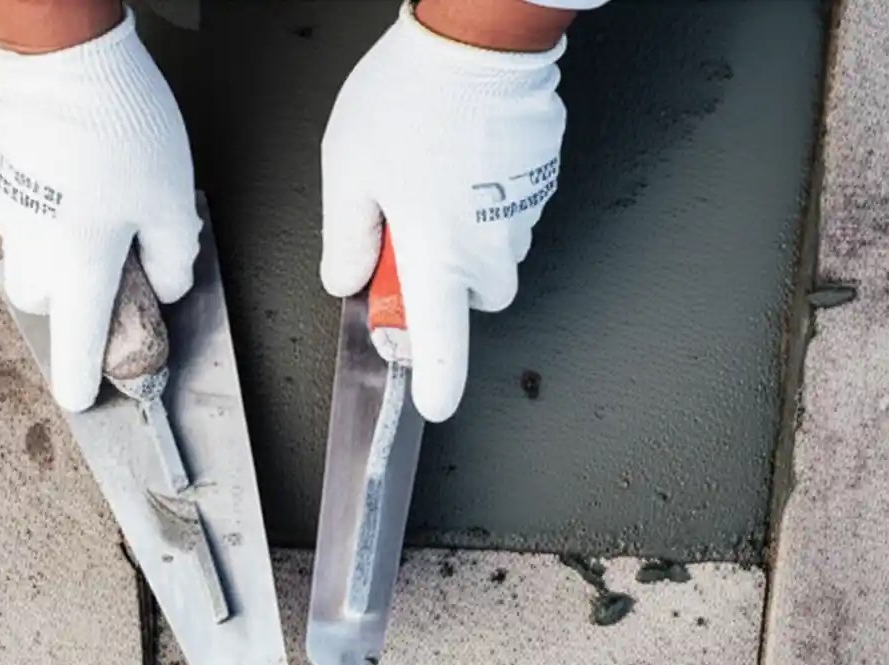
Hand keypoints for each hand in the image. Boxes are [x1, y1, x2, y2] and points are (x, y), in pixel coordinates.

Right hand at [0, 7, 199, 411]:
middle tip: (110, 269)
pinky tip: (79, 174)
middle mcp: (32, 246)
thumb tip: (166, 283)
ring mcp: (7, 209)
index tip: (80, 399)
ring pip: (31, 253)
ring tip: (102, 205)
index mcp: (79, 264)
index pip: (76, 344)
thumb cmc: (120, 127)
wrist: (61, 57)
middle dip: (73, 298)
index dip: (80, 377)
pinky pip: (24, 209)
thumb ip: (173, 256)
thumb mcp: (172, 201)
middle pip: (45, 301)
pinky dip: (48, 208)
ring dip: (61, 248)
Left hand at [320, 2, 568, 421]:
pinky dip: (488, 198)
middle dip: (447, 280)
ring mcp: (524, 210)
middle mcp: (490, 243)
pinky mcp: (544, 176)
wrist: (478, 37)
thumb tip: (345, 278)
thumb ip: (344, 236)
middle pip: (477, 295)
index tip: (435, 403)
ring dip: (466, 235)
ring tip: (431, 180)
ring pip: (497, 250)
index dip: (439, 379)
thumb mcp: (348, 171)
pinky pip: (513, 206)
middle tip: (410, 236)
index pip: (443, 340)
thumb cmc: (413, 97)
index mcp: (439, 253)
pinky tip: (461, 156)